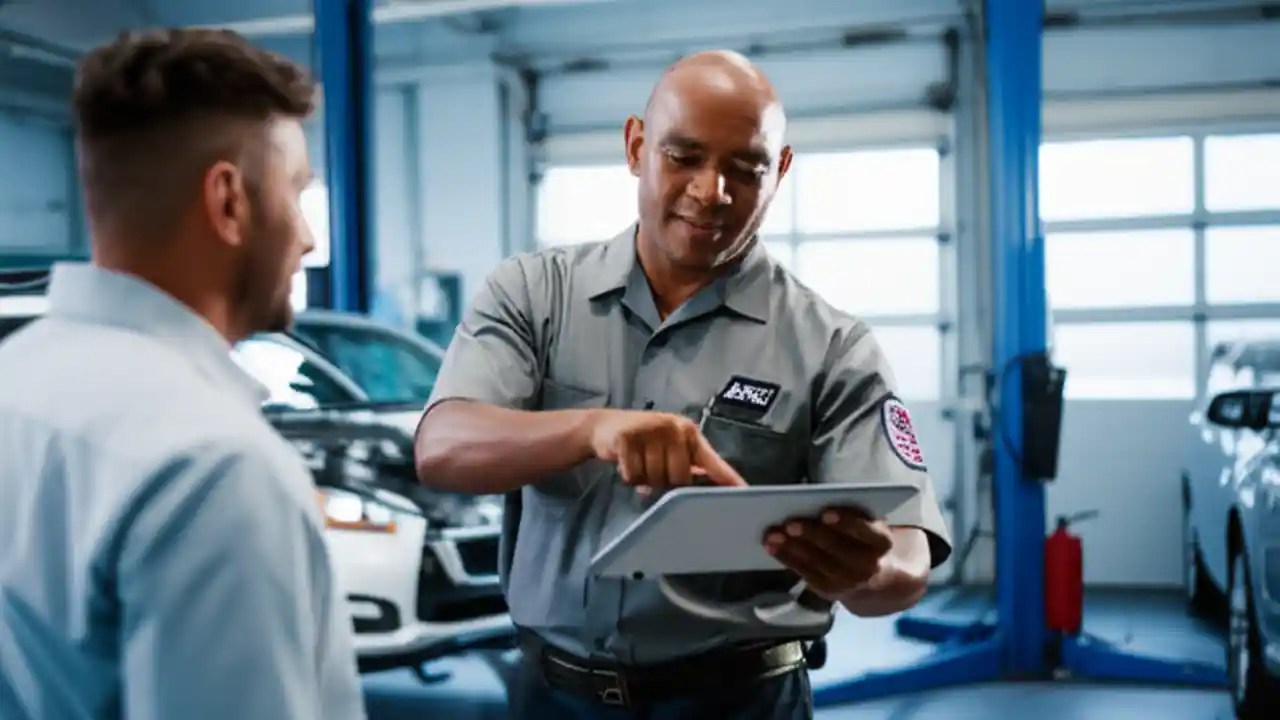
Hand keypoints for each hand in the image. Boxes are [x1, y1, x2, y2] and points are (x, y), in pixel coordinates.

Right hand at [588, 409, 745, 490]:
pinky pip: (634, 475)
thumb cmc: (645, 441)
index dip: (727, 478)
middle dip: (666, 482)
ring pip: (655, 479)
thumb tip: (706, 493)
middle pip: (680, 478)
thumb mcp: (670, 448)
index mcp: (689, 433)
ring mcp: (650, 431)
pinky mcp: (628, 438)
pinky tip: (626, 462)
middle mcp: (674, 428)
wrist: (606, 426)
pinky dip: (629, 477)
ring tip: (640, 463)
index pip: (712, 461)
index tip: (744, 493)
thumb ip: (689, 466)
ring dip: (645, 479)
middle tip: (654, 470)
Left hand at [762, 506, 893, 600]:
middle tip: (790, 522)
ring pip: (818, 564)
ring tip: (773, 534)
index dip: (847, 523)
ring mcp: (848, 582)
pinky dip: (786, 558)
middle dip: (812, 535)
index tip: (826, 512)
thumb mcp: (868, 522)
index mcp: (882, 543)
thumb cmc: (863, 536)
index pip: (867, 532)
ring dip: (793, 548)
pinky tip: (770, 545)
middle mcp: (868, 566)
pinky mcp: (828, 591)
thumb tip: (813, 498)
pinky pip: (805, 573)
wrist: (875, 577)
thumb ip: (850, 511)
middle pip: (838, 550)